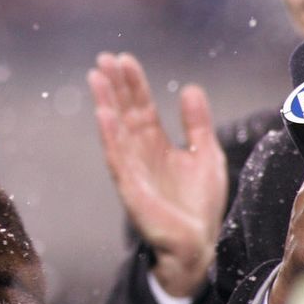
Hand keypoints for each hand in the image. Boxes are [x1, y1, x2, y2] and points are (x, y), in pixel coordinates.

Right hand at [87, 52, 225, 297]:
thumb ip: (197, 123)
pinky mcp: (131, 187)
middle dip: (115, 86)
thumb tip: (190, 87)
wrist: (199, 244)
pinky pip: (117, 157)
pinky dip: (110, 136)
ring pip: (116, 129)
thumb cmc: (200, 205)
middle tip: (103, 59)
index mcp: (158, 144)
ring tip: (97, 78)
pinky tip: (104, 114)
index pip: (142, 106)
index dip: (133, 83)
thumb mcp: (206, 154)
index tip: (124, 59)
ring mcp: (133, 169)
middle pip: (124, 112)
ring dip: (106, 103)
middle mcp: (141, 153)